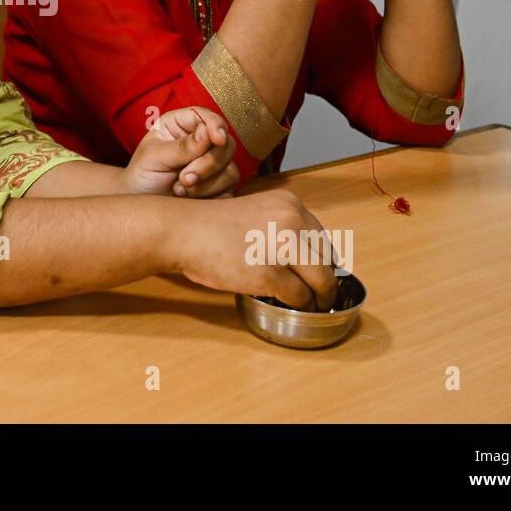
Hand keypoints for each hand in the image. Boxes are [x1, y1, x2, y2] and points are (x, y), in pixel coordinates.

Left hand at [122, 107, 237, 196]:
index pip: (206, 117)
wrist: (141, 205)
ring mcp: (212, 166)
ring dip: (206, 184)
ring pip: (230, 170)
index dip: (216, 125)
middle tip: (184, 179)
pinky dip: (210, 197)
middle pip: (226, 145)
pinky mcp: (219, 188)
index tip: (218, 139)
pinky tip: (189, 199)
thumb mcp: (155, 157)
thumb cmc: (142, 175)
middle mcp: (201, 142)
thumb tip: (207, 132)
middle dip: (207, 164)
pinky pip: (229, 191)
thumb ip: (182, 146)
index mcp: (180, 125)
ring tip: (179, 189)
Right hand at [169, 188, 338, 310]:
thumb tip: (309, 260)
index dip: (322, 261)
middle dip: (325, 280)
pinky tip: (291, 306)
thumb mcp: (259, 214)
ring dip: (319, 296)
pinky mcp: (269, 274)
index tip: (317, 275)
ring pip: (321, 280)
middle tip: (319, 295)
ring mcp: (283, 247)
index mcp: (290, 204)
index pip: (322, 239)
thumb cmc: (213, 226)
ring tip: (312, 304)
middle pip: (327, 260)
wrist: (183, 231)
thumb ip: (285, 229)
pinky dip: (298, 305)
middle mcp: (293, 220)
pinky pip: (299, 296)